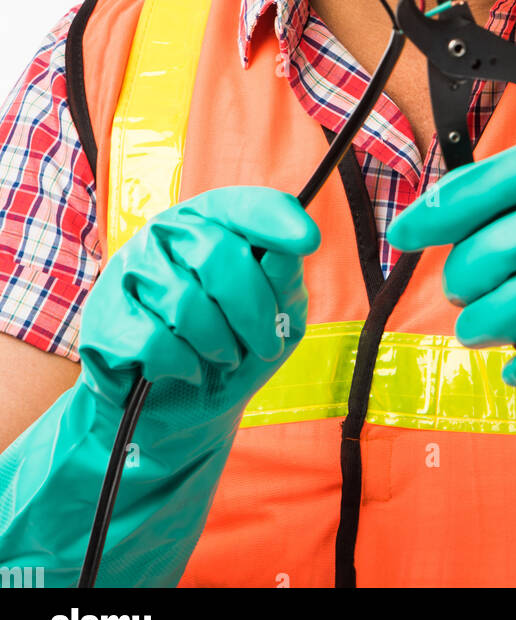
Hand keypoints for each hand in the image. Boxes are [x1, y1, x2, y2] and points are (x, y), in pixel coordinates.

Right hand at [79, 186, 320, 418]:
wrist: (171, 413)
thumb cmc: (229, 352)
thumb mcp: (274, 322)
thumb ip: (284, 283)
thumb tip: (291, 248)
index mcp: (211, 222)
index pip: (243, 206)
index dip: (274, 220)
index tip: (308, 241)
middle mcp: (165, 232)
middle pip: (219, 255)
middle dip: (254, 312)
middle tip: (265, 346)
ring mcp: (128, 269)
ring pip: (186, 304)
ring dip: (218, 345)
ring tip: (221, 358)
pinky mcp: (102, 316)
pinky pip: (153, 342)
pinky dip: (182, 367)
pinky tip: (183, 370)